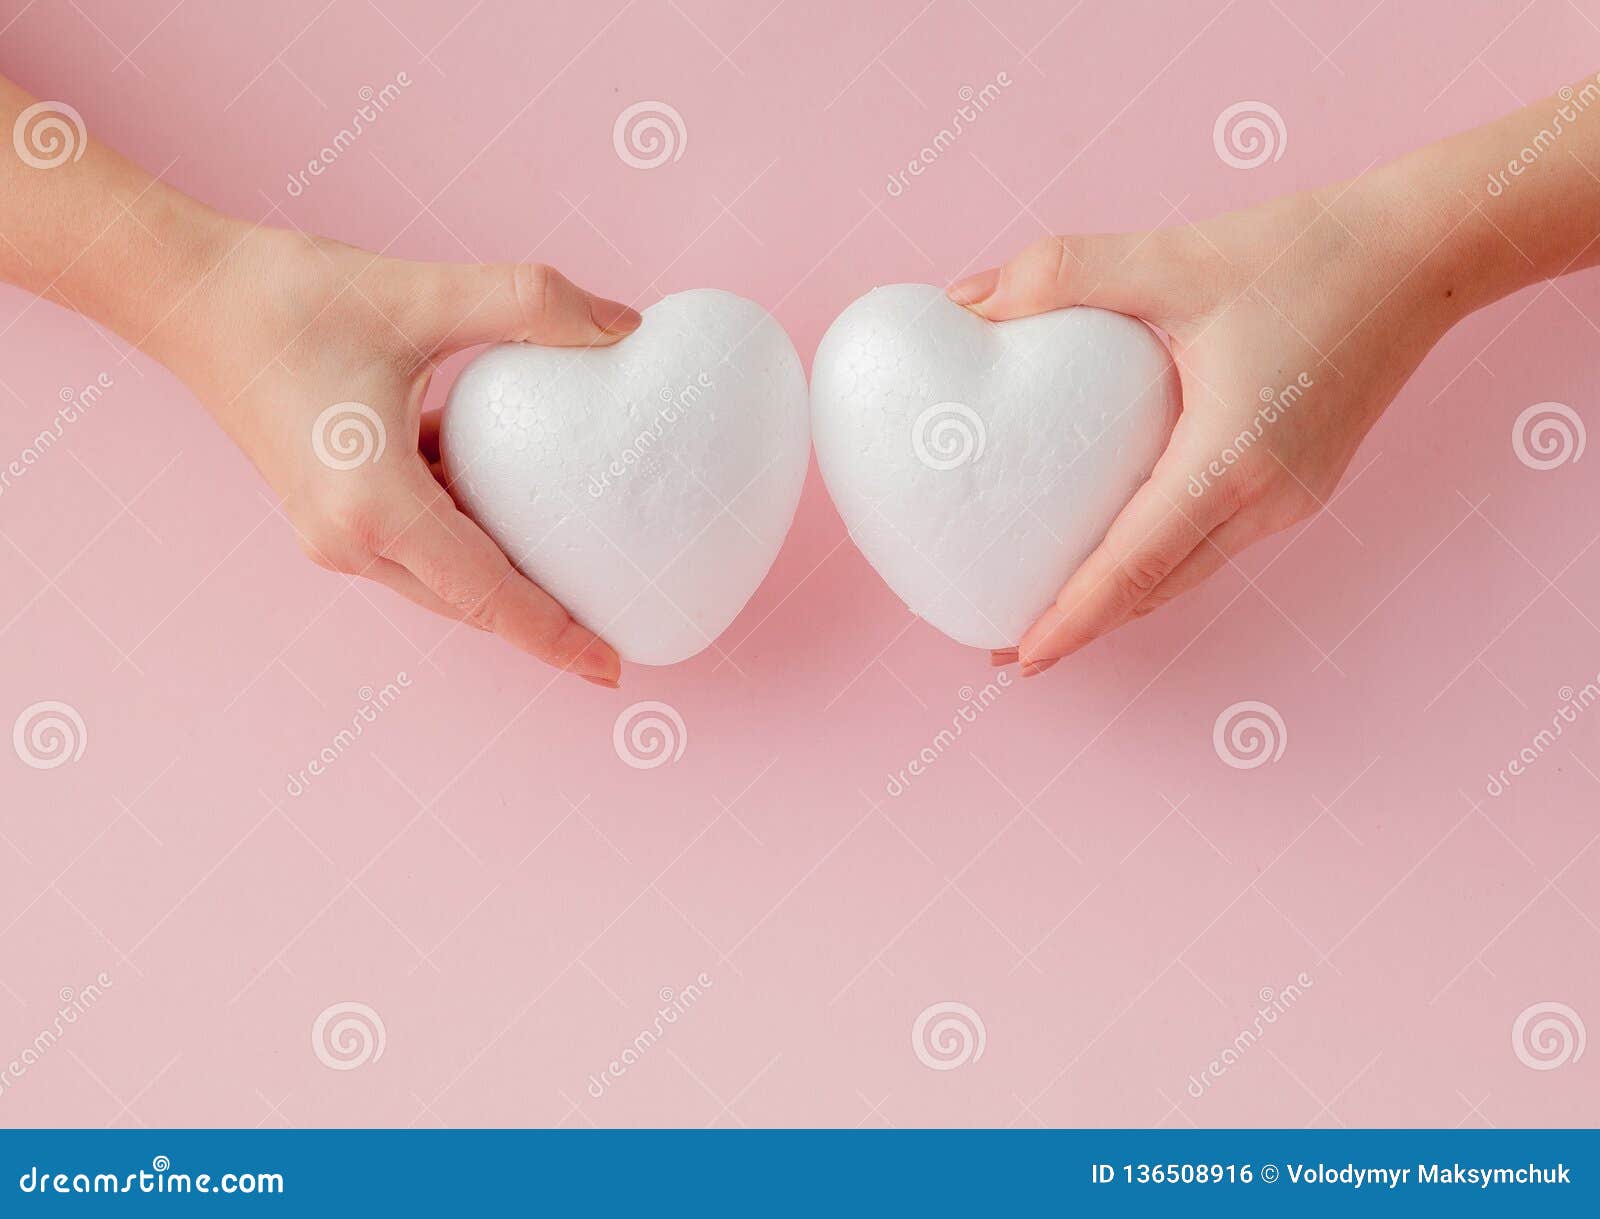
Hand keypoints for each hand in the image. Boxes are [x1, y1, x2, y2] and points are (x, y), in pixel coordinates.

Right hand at [181, 227, 639, 685]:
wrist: (186, 294)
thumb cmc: (290, 296)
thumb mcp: (421, 293)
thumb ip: (530, 303)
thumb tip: (622, 327)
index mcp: (375, 507)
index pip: (489, 595)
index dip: (555, 636)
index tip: (612, 669)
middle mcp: (349, 541)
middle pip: (470, 603)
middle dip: (541, 624)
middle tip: (615, 631)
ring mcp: (331, 535)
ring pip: (442, 581)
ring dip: (503, 584)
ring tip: (577, 573)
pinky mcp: (327, 514)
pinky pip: (415, 547)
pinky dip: (467, 541)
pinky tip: (515, 504)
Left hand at [948, 181, 1459, 673]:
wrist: (1423, 251)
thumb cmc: (1303, 252)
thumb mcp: (1171, 256)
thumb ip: (1061, 272)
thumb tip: (967, 299)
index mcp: (1231, 459)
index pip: (1133, 567)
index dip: (1072, 619)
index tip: (1020, 658)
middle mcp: (1267, 499)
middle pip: (1157, 588)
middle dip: (1083, 625)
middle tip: (1007, 648)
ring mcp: (1291, 499)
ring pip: (1188, 573)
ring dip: (1122, 600)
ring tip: (1052, 612)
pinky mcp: (1302, 484)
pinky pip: (1215, 542)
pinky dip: (1160, 562)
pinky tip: (1119, 549)